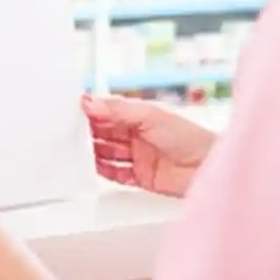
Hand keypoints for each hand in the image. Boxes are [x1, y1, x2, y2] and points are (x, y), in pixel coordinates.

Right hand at [83, 94, 215, 197]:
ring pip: (108, 154)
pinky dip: (103, 172)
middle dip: (89, 132)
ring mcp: (139, 157)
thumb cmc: (191, 137)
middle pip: (106, 133)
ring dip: (93, 152)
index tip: (74, 111)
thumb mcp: (150, 115)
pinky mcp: (141, 177)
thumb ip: (118, 109)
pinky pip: (116, 175)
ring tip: (76, 151)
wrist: (210, 168)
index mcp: (141, 116)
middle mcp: (139, 135)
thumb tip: (91, 101)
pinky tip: (92, 169)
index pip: (109, 112)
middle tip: (69, 132)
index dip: (93, 112)